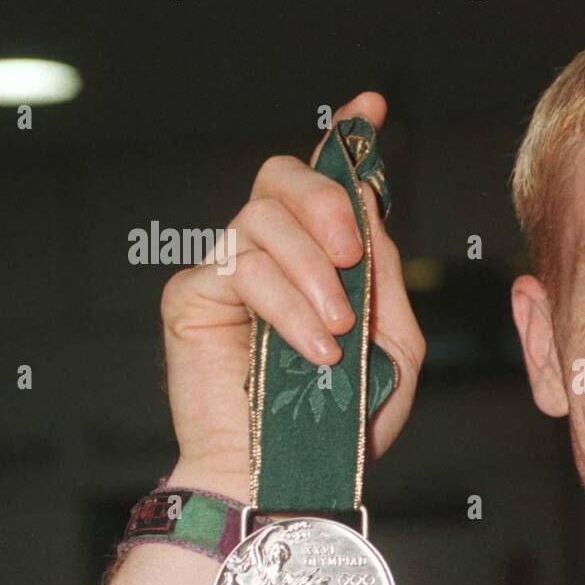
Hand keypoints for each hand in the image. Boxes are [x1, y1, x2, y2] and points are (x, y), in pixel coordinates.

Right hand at [161, 92, 424, 499]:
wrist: (292, 477)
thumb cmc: (343, 423)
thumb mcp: (392, 345)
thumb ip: (383, 276)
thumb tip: (372, 210)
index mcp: (319, 258)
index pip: (325, 182)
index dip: (345, 139)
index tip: (371, 108)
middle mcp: (271, 254)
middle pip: (284, 177)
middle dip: (326, 201)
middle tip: (353, 253)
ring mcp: (228, 271)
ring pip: (264, 220)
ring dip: (315, 273)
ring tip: (338, 333)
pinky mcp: (192, 296)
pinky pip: (242, 268)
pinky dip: (287, 305)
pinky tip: (313, 348)